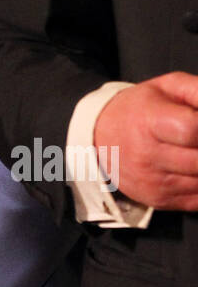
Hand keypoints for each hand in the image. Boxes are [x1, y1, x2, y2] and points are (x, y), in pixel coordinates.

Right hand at [94, 73, 197, 208]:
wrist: (100, 137)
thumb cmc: (140, 109)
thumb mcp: (167, 87)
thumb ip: (197, 91)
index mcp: (149, 121)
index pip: (192, 130)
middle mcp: (147, 155)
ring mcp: (153, 182)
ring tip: (194, 151)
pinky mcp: (159, 200)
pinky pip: (197, 199)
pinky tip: (192, 169)